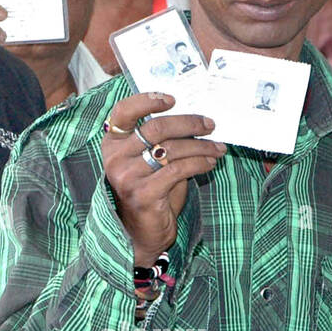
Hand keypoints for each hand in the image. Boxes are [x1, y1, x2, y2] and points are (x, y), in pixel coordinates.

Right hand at [101, 92, 226, 265]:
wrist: (142, 231)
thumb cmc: (150, 190)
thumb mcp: (149, 161)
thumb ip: (160, 140)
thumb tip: (194, 119)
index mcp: (112, 144)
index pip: (123, 112)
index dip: (147, 101)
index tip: (173, 99)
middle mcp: (115, 158)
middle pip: (156, 128)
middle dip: (189, 123)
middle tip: (210, 124)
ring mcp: (127, 176)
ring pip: (172, 149)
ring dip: (202, 146)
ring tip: (218, 148)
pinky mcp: (143, 193)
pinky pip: (179, 169)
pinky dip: (200, 163)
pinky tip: (211, 162)